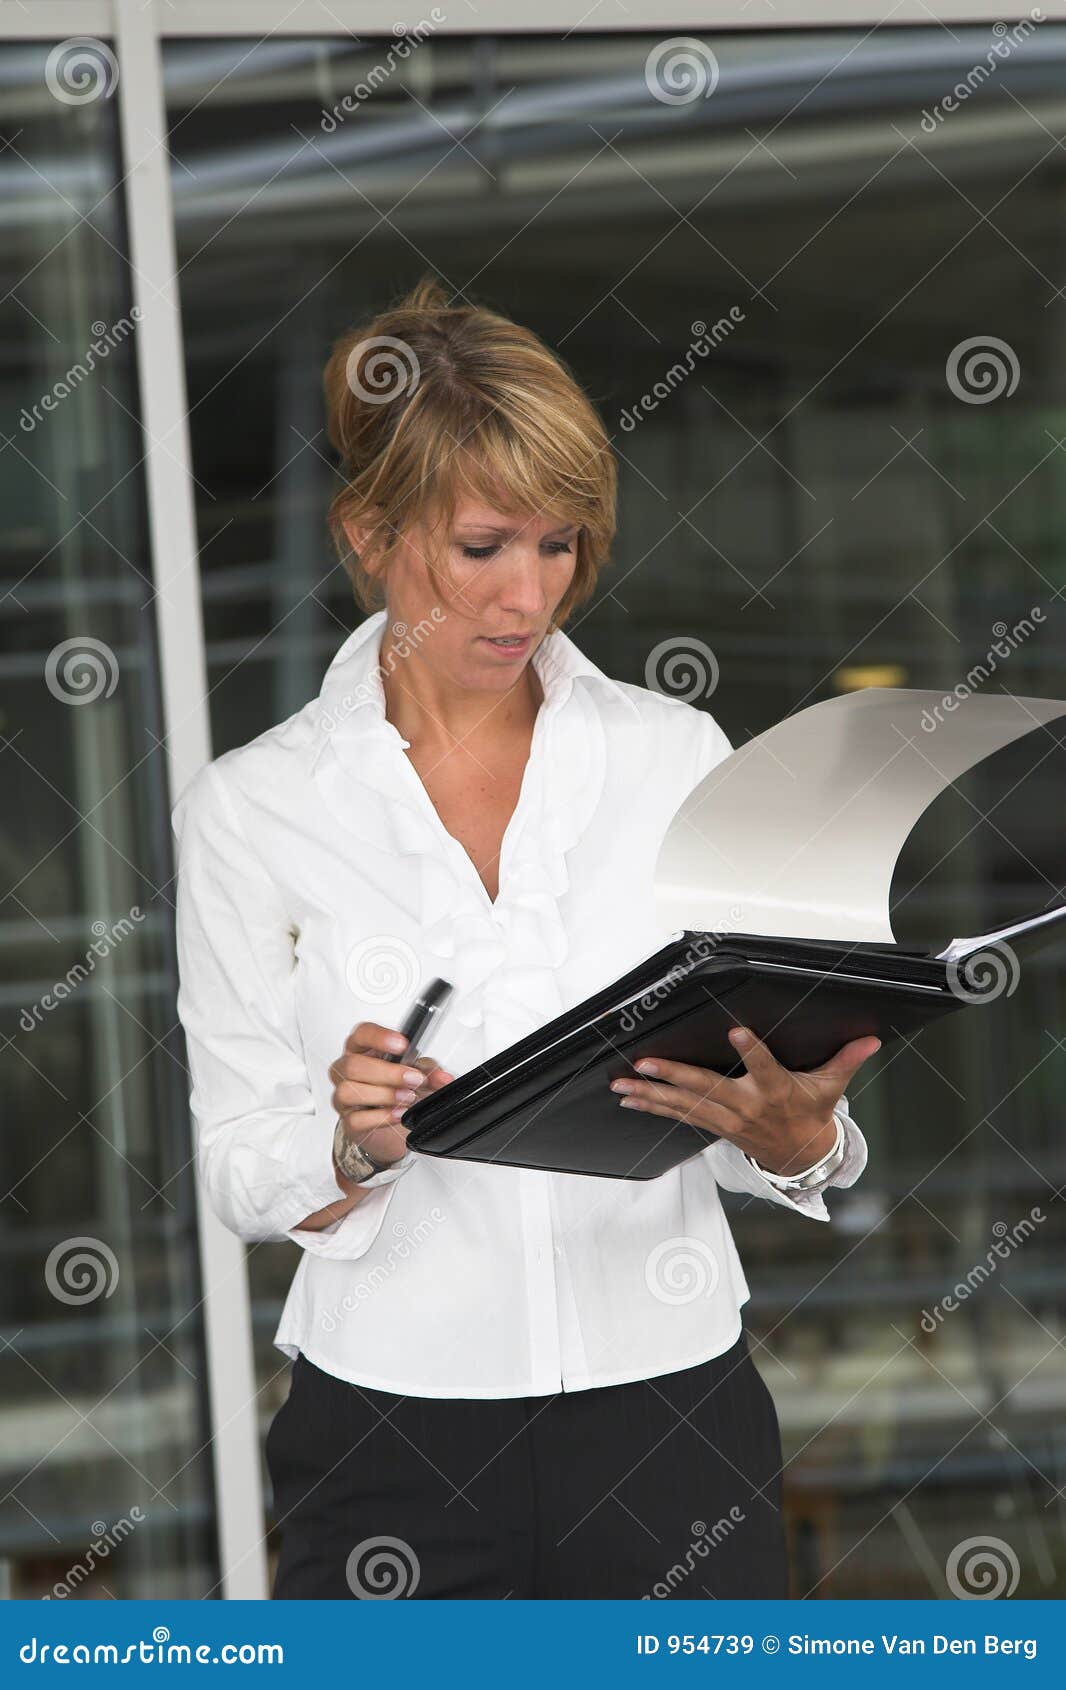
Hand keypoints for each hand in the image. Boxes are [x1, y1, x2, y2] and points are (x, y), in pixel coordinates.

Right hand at [328, 1020, 453, 1187]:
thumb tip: (443, 1078)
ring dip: (384, 1094)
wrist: (396, 1126)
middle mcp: (348, 1070)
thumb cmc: (400, 1089)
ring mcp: (344, 1097)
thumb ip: (429, 1071)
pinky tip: (398, 1114)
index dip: (379, 1037)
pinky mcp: (348, 1121)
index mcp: (363, 1049)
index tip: (402, 1045)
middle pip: (353, 1065)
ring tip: (407, 1098)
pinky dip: (381, 1117)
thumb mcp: (417, 1072)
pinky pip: (356, 1119)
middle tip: (414, 1079)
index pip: (362, 1034)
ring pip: (349, 1091)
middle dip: (388, 1072)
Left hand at [608, 1025, 880, 1176]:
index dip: (751, 1050)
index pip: (764, 1067)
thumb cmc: (813, 1113)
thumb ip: (846, 1059)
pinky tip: (629, 1098)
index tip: (734, 1031)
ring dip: (650, 1094)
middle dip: (674, 1076)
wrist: (801, 1157)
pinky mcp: (714, 1126)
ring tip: (621, 1085)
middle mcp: (746, 1106)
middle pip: (707, 1089)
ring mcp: (726, 1120)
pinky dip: (653, 1106)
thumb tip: (871, 1037)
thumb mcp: (831, 1087)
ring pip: (684, 1105)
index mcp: (776, 1090)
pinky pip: (679, 1116)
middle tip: (645, 1065)